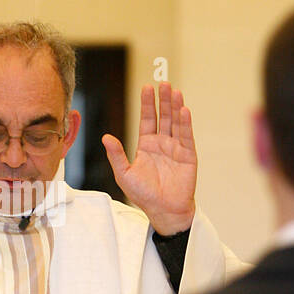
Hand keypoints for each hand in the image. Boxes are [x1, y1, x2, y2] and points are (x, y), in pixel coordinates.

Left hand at [102, 83, 196, 233]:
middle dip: (163, 100)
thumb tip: (105, 137)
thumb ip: (116, 155)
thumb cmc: (144, 195)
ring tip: (174, 91)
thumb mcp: (124, 174)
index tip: (147, 87)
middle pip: (163, 116)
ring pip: (176, 122)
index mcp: (146, 145)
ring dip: (175, 107)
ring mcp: (176, 148)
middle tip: (163, 83)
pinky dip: (186, 123)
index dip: (147, 104)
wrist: (163, 210)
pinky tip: (184, 110)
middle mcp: (162, 143)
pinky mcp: (188, 156)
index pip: (147, 119)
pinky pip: (187, 136)